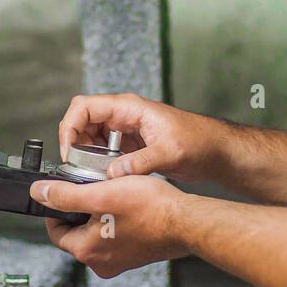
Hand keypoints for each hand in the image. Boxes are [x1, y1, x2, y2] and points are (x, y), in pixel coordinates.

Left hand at [30, 175, 188, 277]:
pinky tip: (128, 205)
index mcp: (87, 252)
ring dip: (99, 213)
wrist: (186, 222)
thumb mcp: (100, 195)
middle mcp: (101, 263)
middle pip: (75, 232)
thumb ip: (65, 196)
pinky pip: (114, 236)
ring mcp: (119, 261)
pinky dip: (115, 220)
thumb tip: (38, 194)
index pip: (56, 231)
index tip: (64, 192)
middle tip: (92, 189)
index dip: (56, 208)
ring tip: (112, 194)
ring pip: (96, 233)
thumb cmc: (150, 209)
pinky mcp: (134, 255)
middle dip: (80, 210)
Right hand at [58, 93, 228, 183]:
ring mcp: (126, 131)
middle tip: (77, 169)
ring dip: (86, 156)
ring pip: (91, 138)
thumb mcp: (169, 152)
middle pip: (83, 122)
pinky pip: (104, 151)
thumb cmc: (198, 141)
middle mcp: (124, 116)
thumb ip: (140, 163)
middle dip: (75, 144)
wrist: (216, 151)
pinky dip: (99, 164)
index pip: (84, 107)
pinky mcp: (131, 146)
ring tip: (91, 176)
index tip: (69, 151)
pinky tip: (106, 179)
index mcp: (129, 107)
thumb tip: (112, 173)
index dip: (70, 127)